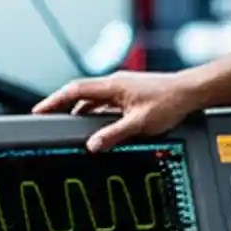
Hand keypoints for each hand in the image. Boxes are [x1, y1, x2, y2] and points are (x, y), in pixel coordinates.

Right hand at [32, 70, 201, 151]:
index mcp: (113, 86)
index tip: (38, 111)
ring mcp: (123, 90)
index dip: (53, 101)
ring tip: (72, 131)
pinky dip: (98, 117)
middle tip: (48, 122)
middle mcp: (115, 84)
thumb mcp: (139, 123)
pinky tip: (100, 130)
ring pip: (95, 102)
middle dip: (63, 109)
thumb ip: (113, 135)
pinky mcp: (131, 96)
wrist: (191, 92)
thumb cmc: (170, 101)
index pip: (74, 91)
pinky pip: (107, 106)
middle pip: (80, 96)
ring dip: (82, 115)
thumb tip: (92, 145)